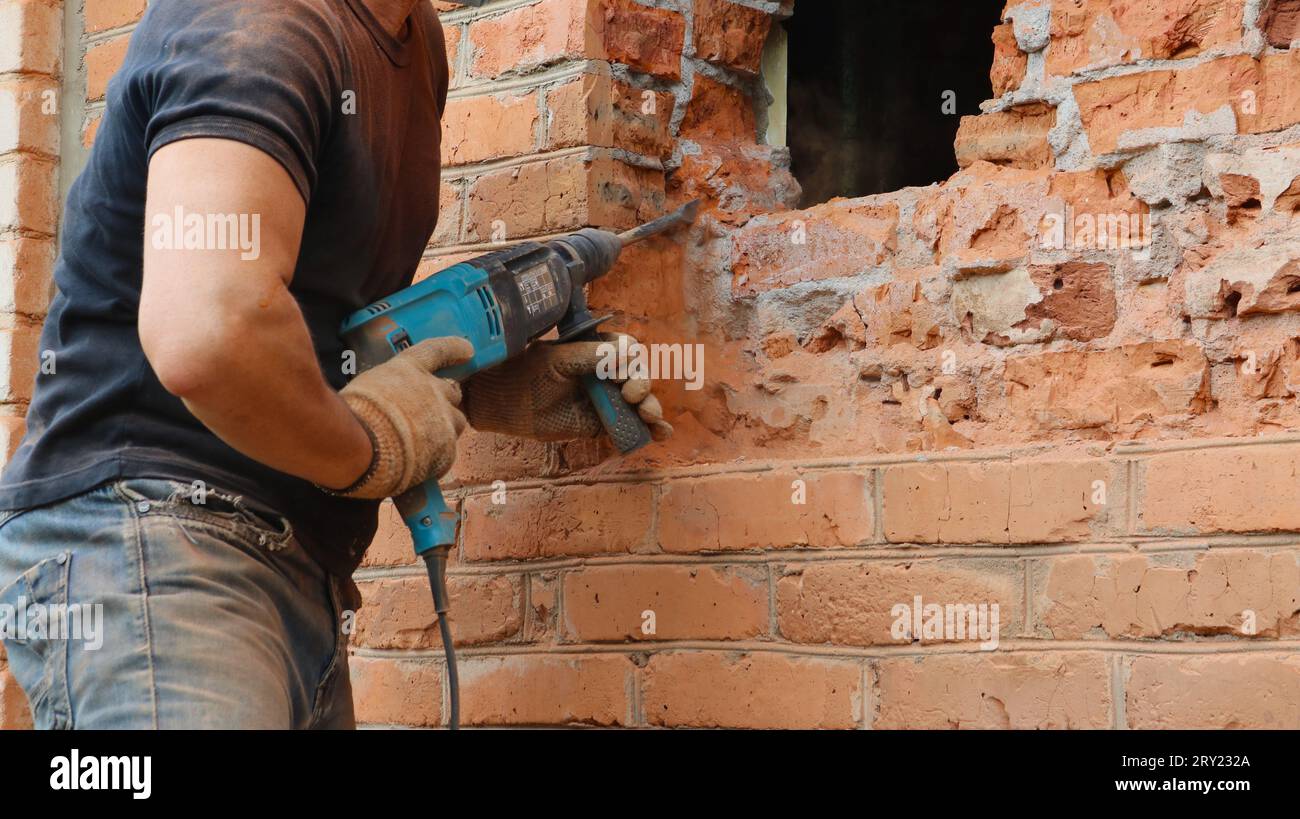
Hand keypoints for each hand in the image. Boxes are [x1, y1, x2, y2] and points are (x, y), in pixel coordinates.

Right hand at [330, 337, 473, 498]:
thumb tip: (386, 407)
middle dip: (445, 402)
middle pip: (452, 392)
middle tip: (429, 416)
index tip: (468, 349)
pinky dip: (433, 460)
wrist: (359, 445)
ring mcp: (443, 419)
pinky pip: (446, 455)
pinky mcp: (447, 449)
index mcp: (407, 369)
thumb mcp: (363, 390)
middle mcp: (431, 389)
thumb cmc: (349, 417)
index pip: (436, 351)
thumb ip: (384, 394)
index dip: (453, 349)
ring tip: (418, 446)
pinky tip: (414, 467)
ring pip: (456, 423)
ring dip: (443, 431)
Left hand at [463, 332, 672, 442]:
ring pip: (637, 403)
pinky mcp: (598, 424)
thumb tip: (630, 353)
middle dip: (643, 387)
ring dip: (650, 409)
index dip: (631, 363)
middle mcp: (604, 373)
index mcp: (596, 351)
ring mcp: (603, 399)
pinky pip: (626, 426)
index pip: (628, 351)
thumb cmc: (527, 372)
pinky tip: (661, 434)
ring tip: (652, 419)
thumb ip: (592, 357)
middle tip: (632, 397)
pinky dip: (645, 430)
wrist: (503, 401)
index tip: (619, 376)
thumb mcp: (558, 359)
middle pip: (637, 378)